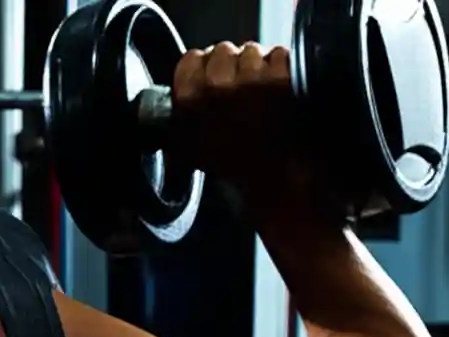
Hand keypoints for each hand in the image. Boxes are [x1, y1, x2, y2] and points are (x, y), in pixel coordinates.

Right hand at [171, 42, 314, 210]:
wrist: (276, 175)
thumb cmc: (234, 165)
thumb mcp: (188, 151)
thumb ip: (174, 127)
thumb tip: (167, 113)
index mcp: (191, 101)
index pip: (190, 59)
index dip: (200, 65)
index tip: (207, 73)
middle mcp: (218, 85)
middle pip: (221, 50)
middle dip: (228, 63)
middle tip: (236, 82)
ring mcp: (253, 78)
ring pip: (251, 50)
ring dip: (254, 64)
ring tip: (258, 85)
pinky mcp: (282, 76)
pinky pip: (277, 54)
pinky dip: (279, 66)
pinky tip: (277, 85)